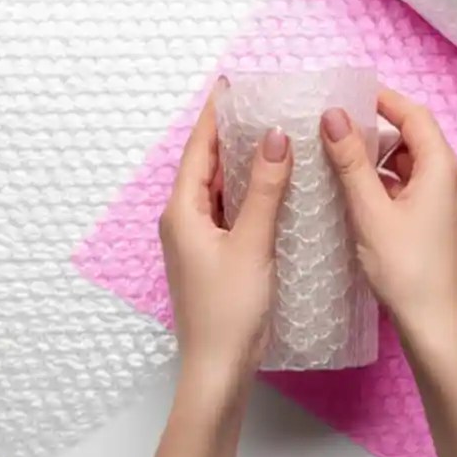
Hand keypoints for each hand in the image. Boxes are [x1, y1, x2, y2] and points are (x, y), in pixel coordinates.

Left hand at [160, 78, 292, 393]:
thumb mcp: (252, 244)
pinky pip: (228, 213)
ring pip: (218, 190)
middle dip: (230, 134)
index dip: (215, 115)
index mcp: (182, 212)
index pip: (198, 149)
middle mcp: (183, 222)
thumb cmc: (229, 312)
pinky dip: (247, 195)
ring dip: (241, 165)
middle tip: (260, 105)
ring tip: (271, 137)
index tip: (232, 86)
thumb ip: (265, 190)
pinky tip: (273, 190)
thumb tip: (274, 138)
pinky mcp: (212, 259)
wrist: (217, 370)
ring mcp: (196, 242)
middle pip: (206, 166)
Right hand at [320, 88, 456, 342]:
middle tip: (336, 133)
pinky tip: (360, 197)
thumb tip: (334, 116)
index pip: (414, 115)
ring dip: (380, 161)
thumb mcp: (370, 211)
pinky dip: (389, 184)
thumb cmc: (405, 271)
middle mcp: (455, 179)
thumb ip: (351, 161)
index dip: (382, 100)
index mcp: (443, 169)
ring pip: (413, 165)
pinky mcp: (444, 222)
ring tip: (342, 166)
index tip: (349, 95)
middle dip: (376, 133)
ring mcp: (452, 202)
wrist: (435, 325)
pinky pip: (416, 188)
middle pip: (415, 138)